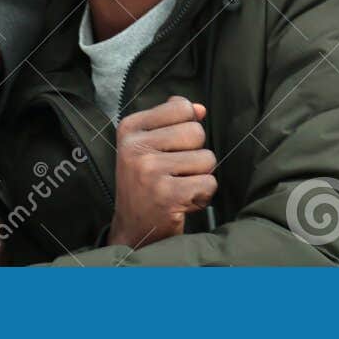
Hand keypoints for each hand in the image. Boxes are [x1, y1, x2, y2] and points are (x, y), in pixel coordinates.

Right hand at [108, 96, 217, 248]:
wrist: (133, 231)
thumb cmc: (146, 184)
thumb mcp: (150, 145)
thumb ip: (173, 120)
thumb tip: (200, 109)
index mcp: (130, 129)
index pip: (181, 107)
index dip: (186, 129)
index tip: (168, 150)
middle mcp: (135, 148)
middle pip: (196, 132)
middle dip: (195, 154)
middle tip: (174, 173)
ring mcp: (150, 172)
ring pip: (207, 158)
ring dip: (199, 177)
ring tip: (177, 188)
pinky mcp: (167, 196)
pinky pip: (209, 183)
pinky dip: (203, 196)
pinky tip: (182, 203)